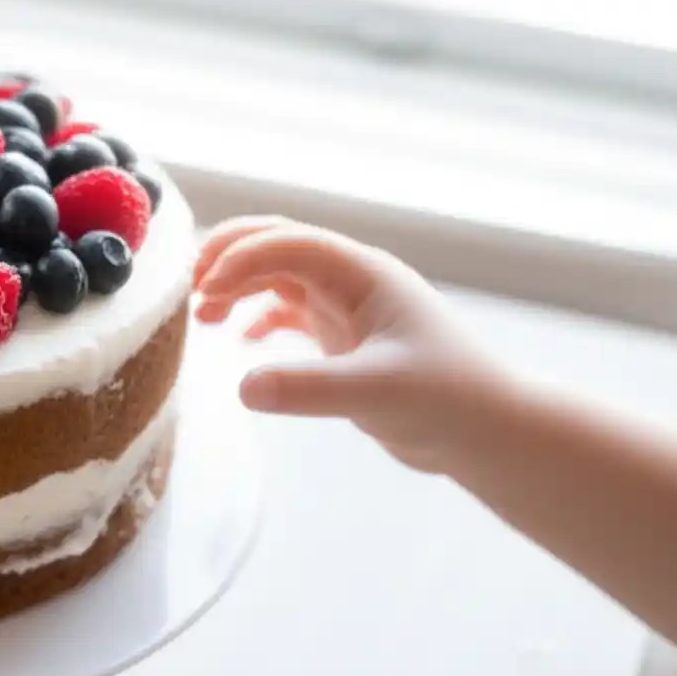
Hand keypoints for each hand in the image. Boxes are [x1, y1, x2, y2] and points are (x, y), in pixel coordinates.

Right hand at [192, 216, 508, 473]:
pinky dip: (258, 318)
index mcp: (363, 273)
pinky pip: (289, 312)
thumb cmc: (448, 400)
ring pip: (278, 278)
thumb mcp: (377, 394)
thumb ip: (310, 390)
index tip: (205, 290)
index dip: (242, 258)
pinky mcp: (344, 340)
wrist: (489, 432)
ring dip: (238, 286)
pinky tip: (239, 341)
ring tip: (202, 315)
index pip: (288, 243)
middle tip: (188, 284)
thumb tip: (241, 386)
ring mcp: (347, 309)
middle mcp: (352, 281)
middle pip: (277, 244)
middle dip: (229, 255)